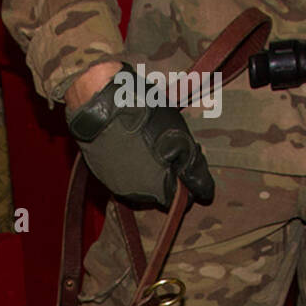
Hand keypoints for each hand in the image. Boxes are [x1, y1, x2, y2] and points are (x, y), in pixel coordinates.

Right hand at [66, 64, 213, 209]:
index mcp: (160, 189)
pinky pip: (126, 179)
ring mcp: (119, 188)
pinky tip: (133, 147)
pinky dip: (133, 168)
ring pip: (144, 188)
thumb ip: (192, 168)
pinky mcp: (105, 177)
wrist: (101, 105)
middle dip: (171, 177)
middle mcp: (138, 196)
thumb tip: (204, 191)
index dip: (192, 182)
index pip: (185, 201)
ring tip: (150, 145)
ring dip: (151, 173)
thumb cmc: (145, 116)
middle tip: (171, 148)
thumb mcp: (180, 138)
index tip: (191, 160)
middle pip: (163, 195)